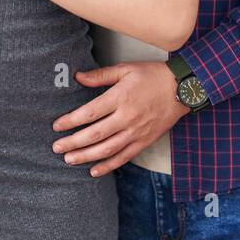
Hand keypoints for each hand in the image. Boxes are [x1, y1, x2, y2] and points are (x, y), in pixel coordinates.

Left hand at [51, 61, 190, 176]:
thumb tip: (78, 77)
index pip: (90, 113)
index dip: (71, 121)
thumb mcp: (125, 69)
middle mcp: (127, 117)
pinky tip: (94, 170)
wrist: (182, 89)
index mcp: (120, 97)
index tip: (56, 126)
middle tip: (56, 148)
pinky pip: (124, 157)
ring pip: (107, 149)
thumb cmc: (152, 76)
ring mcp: (136, 132)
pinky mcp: (144, 141)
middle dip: (73, 142)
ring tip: (69, 160)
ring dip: (86, 156)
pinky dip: (108, 166)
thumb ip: (101, 75)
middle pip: (95, 134)